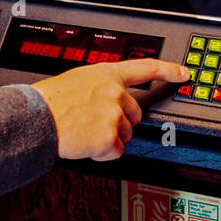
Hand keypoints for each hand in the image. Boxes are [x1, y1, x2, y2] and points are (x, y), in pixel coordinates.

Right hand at [32, 59, 188, 161]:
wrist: (36, 117)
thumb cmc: (51, 100)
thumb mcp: (78, 80)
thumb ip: (100, 86)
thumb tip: (110, 99)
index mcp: (107, 74)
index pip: (146, 68)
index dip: (168, 70)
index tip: (184, 73)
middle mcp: (115, 92)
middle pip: (135, 114)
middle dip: (120, 122)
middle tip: (94, 122)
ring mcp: (114, 115)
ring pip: (125, 135)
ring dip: (109, 138)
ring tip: (85, 130)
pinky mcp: (109, 138)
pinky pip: (115, 152)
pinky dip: (102, 153)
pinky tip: (85, 143)